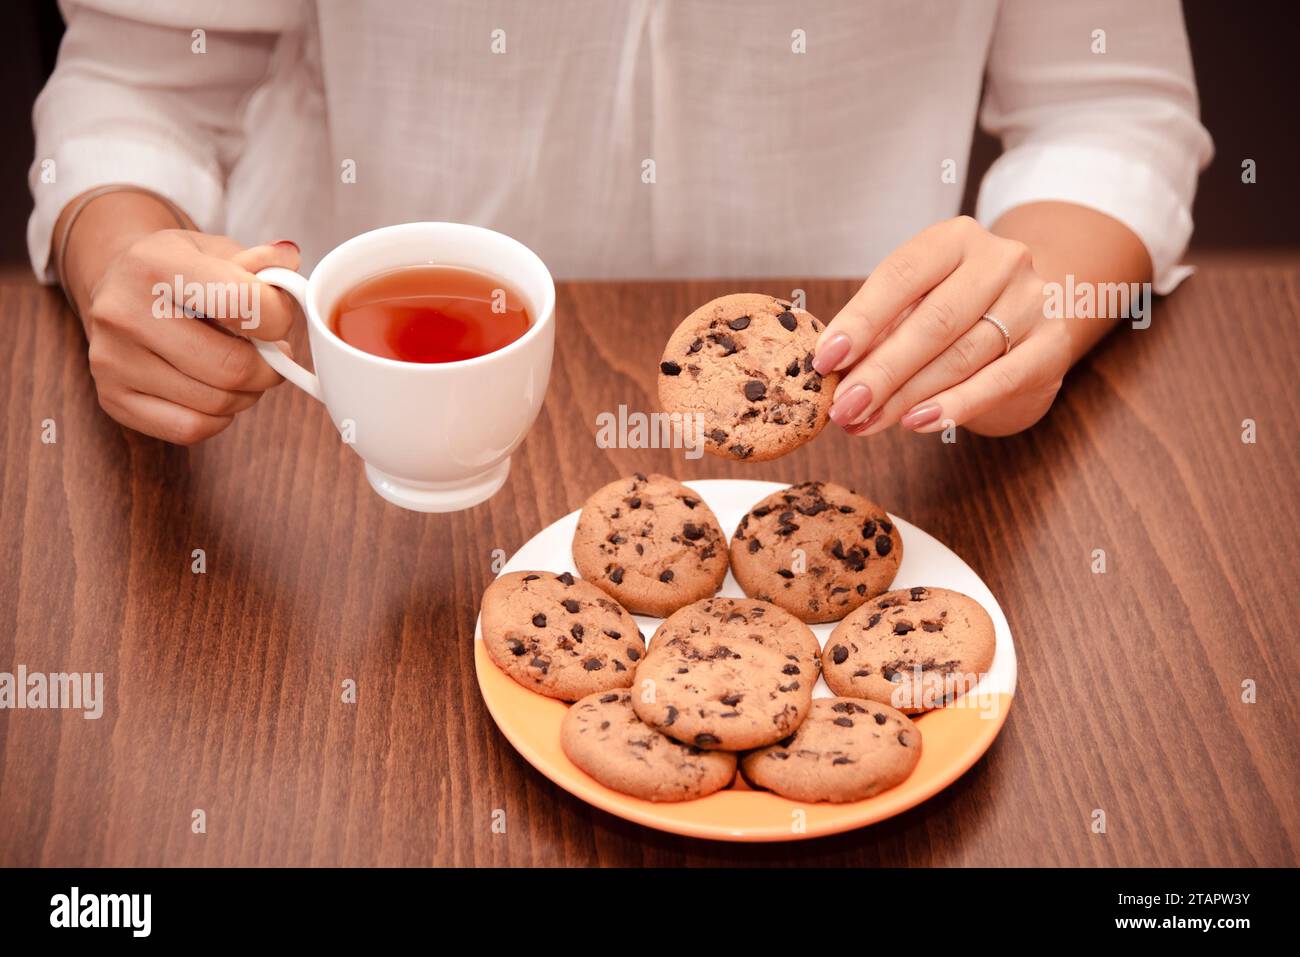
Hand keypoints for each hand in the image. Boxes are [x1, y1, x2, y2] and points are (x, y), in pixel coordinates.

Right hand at [79, 228, 301, 443]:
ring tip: (242, 372)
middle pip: (232, 368)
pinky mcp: (111, 398)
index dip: (279, 319)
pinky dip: (217, 418)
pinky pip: (190, 429)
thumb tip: (289, 258)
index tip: (278, 321)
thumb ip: (260, 262)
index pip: (243, 303)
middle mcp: (124, 311)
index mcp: (155, 264)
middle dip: (268, 370)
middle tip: (271, 359)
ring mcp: (112, 359)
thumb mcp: (216, 251)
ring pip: (215, 403)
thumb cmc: (179, 271)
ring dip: (246, 395)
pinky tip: (214, 392)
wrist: (117, 286)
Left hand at [813, 216, 1071, 436]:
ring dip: (906, 397)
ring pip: (960, 356)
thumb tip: (832, 369)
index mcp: (955, 239)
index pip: (900, 275)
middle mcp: (1000, 261)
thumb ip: (880, 329)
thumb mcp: (916, 304)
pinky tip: (918, 422)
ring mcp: (1032, 301)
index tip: (826, 359)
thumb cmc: (957, 311)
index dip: (860, 320)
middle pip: (932, 322)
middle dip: (880, 371)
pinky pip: (997, 381)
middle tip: (842, 406)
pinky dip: (954, 405)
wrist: (1032, 321)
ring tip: (866, 422)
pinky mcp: (1051, 347)